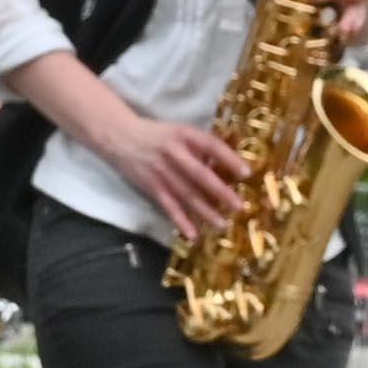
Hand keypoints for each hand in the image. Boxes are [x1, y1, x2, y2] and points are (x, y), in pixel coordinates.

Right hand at [117, 112, 249, 240]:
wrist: (121, 137)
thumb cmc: (159, 135)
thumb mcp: (181, 132)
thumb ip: (201, 147)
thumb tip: (228, 167)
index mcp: (185, 135)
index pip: (211, 146)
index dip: (229, 159)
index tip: (246, 173)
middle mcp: (174, 153)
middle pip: (200, 175)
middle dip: (221, 192)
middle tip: (239, 206)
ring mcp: (161, 171)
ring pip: (186, 194)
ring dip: (205, 211)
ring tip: (222, 224)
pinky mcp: (151, 187)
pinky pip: (169, 206)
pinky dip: (181, 221)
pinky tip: (193, 235)